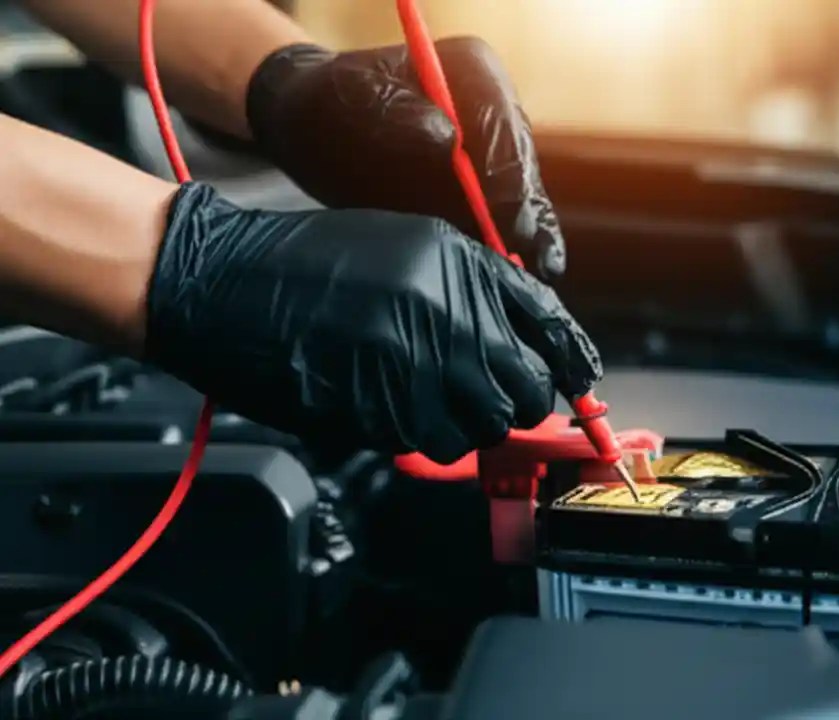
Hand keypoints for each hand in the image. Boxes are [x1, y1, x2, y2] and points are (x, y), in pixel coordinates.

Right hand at [143, 183, 599, 460]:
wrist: (223, 280)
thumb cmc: (311, 260)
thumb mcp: (409, 246)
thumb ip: (474, 287)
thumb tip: (526, 338)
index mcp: (464, 270)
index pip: (550, 331)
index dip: (570, 363)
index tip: (579, 382)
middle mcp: (451, 321)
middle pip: (524, 392)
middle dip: (514, 398)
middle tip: (484, 392)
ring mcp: (416, 371)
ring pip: (481, 428)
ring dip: (465, 422)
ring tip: (426, 395)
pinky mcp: (378, 414)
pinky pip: (428, 443)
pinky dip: (420, 434)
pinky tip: (388, 402)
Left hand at [244, 37, 566, 282]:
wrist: (316, 125)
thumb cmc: (332, 105)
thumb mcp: (351, 100)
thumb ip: (395, 114)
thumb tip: (447, 140)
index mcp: (471, 70)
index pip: (500, 121)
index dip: (506, 170)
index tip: (505, 216)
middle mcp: (495, 108)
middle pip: (520, 162)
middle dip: (524, 209)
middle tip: (532, 256)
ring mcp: (495, 148)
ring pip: (522, 193)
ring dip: (530, 233)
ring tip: (540, 271)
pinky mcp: (487, 185)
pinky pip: (508, 215)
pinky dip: (515, 242)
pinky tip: (528, 272)